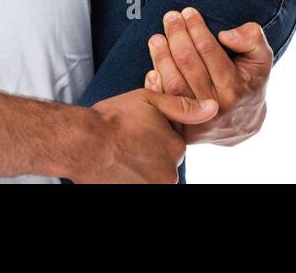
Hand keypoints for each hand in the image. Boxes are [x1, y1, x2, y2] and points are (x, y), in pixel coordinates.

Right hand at [72, 88, 217, 183]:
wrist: (82, 142)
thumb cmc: (112, 119)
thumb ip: (183, 106)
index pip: (171, 144)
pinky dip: (130, 177)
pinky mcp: (136, 194)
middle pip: (162, 163)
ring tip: (120, 155)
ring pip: (151, 175)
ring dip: (139, 168)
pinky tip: (118, 168)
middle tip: (126, 143)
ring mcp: (154, 187)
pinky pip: (139, 183)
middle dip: (147, 153)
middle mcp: (170, 173)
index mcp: (175, 148)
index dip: (153, 133)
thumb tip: (213, 108)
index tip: (134, 130)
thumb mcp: (149, 101)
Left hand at [143, 8, 273, 145]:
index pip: (209, 51)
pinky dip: (155, 87)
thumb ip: (252, 39)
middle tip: (171, 17)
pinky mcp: (183, 129)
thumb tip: (226, 35)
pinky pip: (165, 106)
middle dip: (177, 35)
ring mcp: (197, 119)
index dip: (196, 28)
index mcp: (234, 87)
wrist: (244, 124)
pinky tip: (151, 69)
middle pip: (188, 64)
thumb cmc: (250, 83)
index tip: (188, 11)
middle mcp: (214, 106)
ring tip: (157, 37)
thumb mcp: (262, 59)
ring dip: (161, 57)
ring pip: (173, 84)